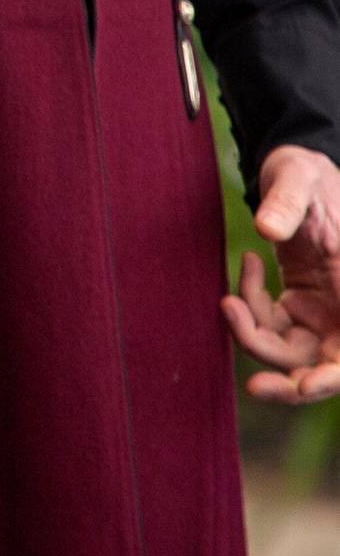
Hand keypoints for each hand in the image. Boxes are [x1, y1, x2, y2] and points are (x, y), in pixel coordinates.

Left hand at [227, 146, 339, 402]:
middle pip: (323, 367)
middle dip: (290, 381)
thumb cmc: (306, 172)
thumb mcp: (296, 177)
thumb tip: (265, 228)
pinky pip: (271, 324)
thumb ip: (285, 202)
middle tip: (254, 387)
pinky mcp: (297, 304)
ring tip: (227, 300)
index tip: (304, 386)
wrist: (297, 168)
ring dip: (255, 335)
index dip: (335, 376)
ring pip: (291, 351)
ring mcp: (322, 311)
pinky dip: (251, 306)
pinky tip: (248, 263)